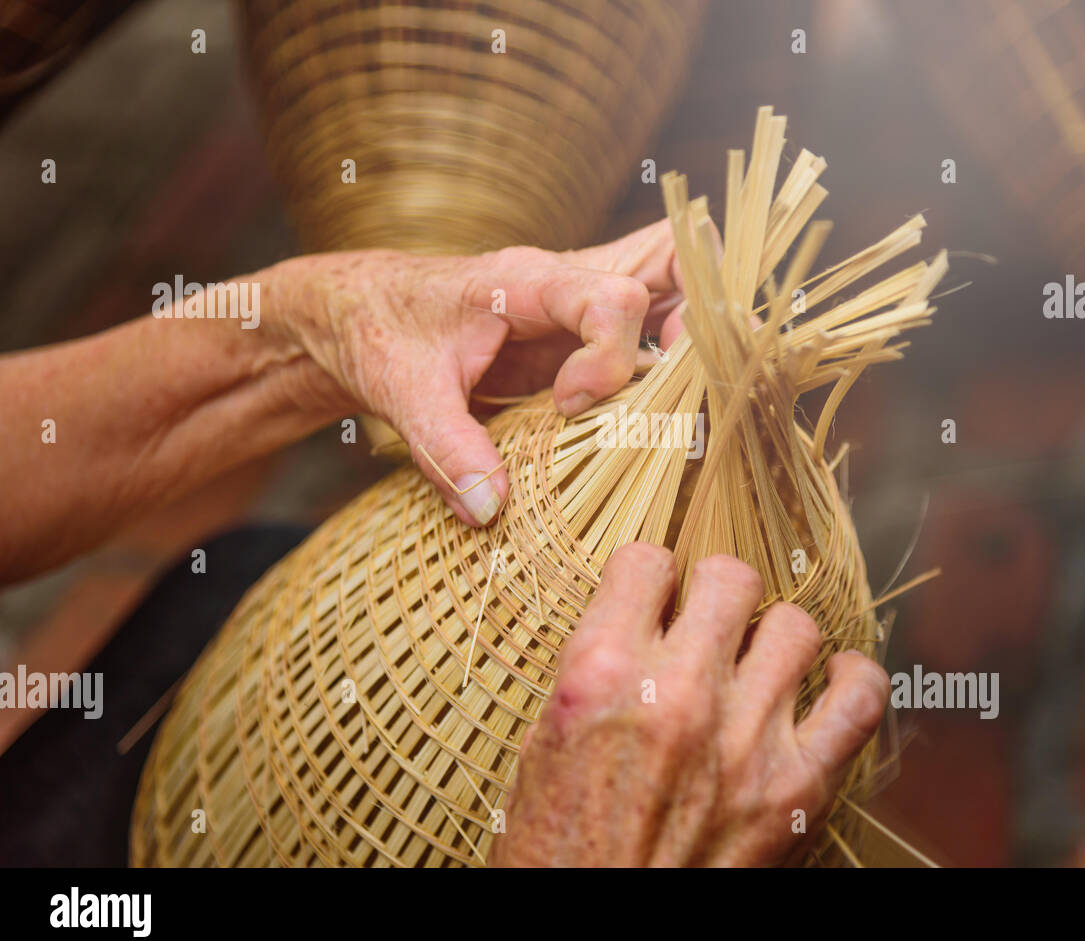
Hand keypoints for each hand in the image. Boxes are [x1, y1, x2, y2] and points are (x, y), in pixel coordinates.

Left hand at [263, 220, 687, 526]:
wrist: (355, 312)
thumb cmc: (377, 332)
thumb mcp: (402, 394)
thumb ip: (448, 449)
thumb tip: (492, 508)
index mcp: (524, 281)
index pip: (612, 296)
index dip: (608, 359)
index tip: (567, 404)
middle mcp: (564, 278)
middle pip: (670, 256)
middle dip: (695, 314)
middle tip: (670, 379)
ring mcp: (578, 302)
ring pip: (670, 283)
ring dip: (688, 336)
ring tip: (670, 397)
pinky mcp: (579, 331)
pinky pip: (647, 327)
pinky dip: (666, 362)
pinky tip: (649, 410)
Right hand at [487, 543, 889, 866]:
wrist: (598, 938)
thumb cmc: (560, 855)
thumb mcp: (540, 747)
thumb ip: (594, 674)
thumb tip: (639, 626)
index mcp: (602, 674)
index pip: (647, 562)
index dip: (651, 578)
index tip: (655, 599)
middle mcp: (679, 693)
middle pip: (731, 577)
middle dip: (717, 596)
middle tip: (707, 628)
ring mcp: (747, 738)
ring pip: (796, 625)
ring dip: (774, 637)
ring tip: (758, 662)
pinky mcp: (798, 789)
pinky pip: (860, 698)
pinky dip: (854, 679)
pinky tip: (833, 678)